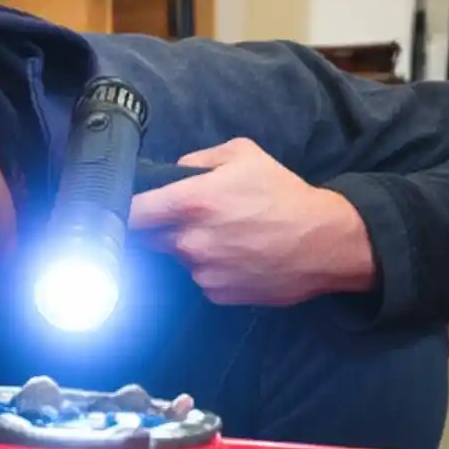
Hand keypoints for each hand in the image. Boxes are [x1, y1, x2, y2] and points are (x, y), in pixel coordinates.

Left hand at [128, 138, 374, 305]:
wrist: (324, 241)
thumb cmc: (284, 194)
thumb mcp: (243, 155)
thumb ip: (197, 159)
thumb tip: (173, 172)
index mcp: (192, 203)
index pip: (132, 212)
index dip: (124, 210)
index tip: (125, 209)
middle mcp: (190, 241)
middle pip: (151, 237)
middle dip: (162, 227)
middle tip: (191, 217)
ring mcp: (202, 271)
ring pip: (178, 258)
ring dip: (190, 247)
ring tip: (226, 236)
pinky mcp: (217, 293)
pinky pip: (200, 278)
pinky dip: (210, 268)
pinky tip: (237, 255)